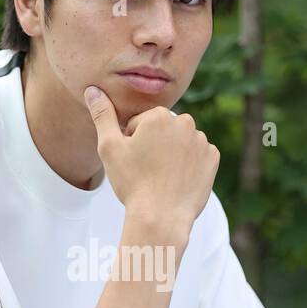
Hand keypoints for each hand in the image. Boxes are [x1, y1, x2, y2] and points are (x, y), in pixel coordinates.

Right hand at [84, 86, 218, 234]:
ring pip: (179, 142)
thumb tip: (93, 90)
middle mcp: (185, 122)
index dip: (131, 143)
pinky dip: (188, 165)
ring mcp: (201, 141)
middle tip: (146, 170)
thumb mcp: (109, 148)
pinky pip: (197, 156)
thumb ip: (102, 115)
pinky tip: (178, 180)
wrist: (161, 217)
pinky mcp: (212, 158)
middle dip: (153, 145)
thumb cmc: (132, 183)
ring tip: (162, 177)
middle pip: (161, 130)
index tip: (133, 161)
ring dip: (171, 154)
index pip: (139, 124)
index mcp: (159, 116)